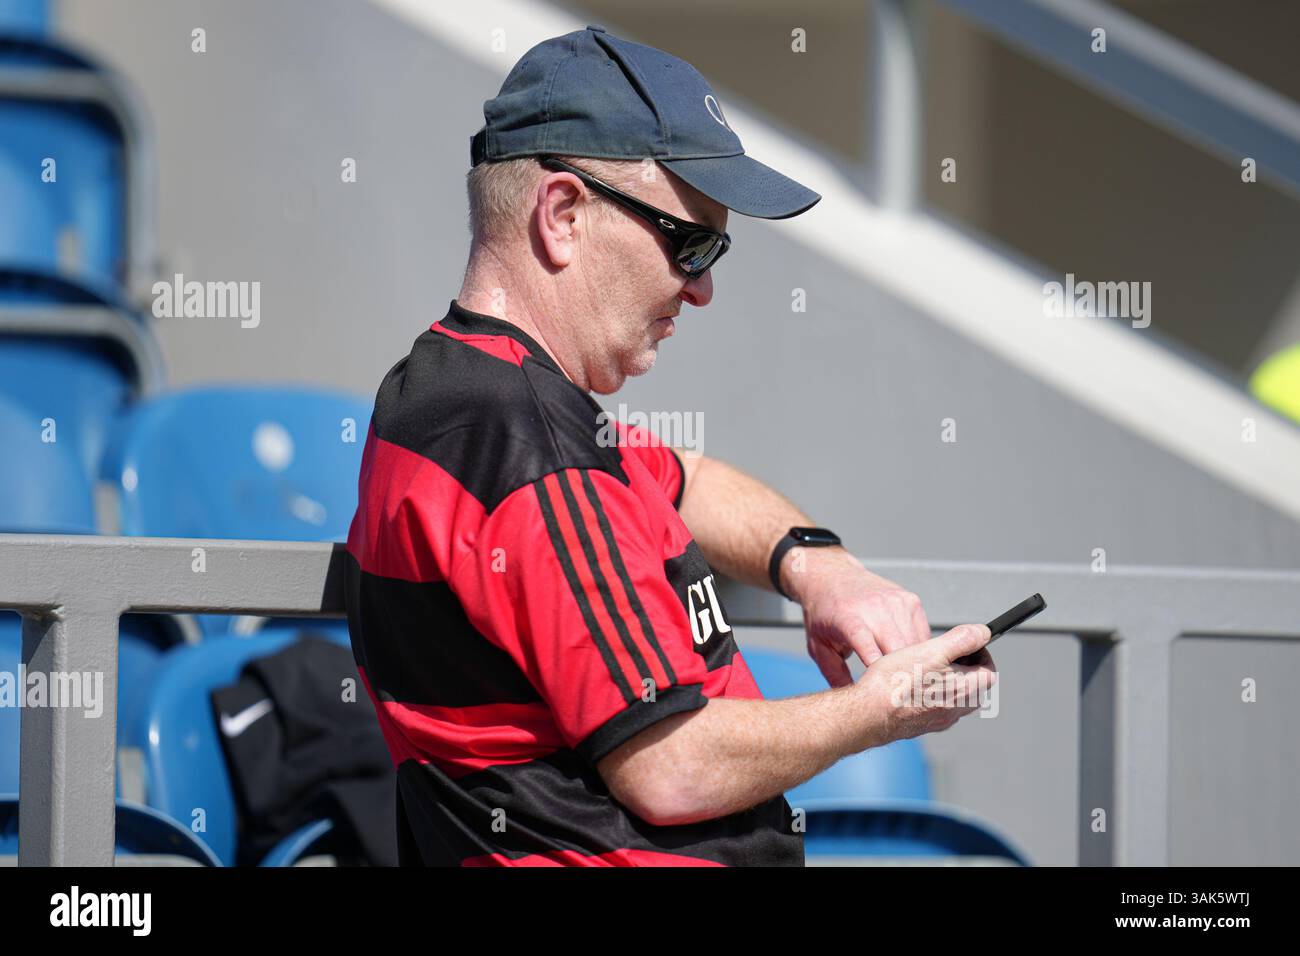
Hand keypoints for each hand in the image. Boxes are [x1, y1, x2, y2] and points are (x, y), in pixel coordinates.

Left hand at [785, 549, 933, 687]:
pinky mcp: (910, 600)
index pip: (871, 652)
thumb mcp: (818, 647)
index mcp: (850, 620)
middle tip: (907, 701)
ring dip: (918, 665)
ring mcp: (896, 603)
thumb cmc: (823, 614)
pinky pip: (923, 633)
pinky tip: (916, 664)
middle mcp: (875, 608)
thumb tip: (856, 706)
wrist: (830, 576)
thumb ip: (835, 676)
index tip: (888, 698)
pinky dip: (922, 650)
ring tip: (916, 688)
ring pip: (917, 644)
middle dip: (905, 677)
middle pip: (901, 651)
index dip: (882, 677)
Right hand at [855, 623, 997, 746]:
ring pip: (958, 698)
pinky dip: (935, 694)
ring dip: (951, 681)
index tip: (968, 644)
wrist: (867, 714)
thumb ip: (961, 639)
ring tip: (929, 667)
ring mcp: (940, 720)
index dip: (982, 654)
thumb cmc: (895, 682)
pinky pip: (939, 708)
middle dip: (967, 668)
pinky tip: (914, 685)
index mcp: (964, 691)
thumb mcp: (930, 650)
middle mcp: (956, 710)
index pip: (990, 672)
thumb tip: (982, 633)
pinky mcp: (924, 725)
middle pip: (976, 687)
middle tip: (948, 654)